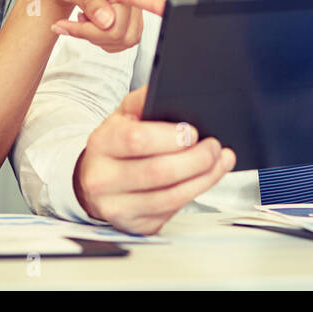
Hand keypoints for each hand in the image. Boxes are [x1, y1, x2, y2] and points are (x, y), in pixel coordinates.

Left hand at [35, 0, 163, 53]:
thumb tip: (107, 21)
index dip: (152, 2)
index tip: (166, 9)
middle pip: (120, 28)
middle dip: (90, 33)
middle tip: (67, 25)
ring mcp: (129, 4)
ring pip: (124, 37)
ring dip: (97, 38)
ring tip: (79, 22)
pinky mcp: (127, 15)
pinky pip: (123, 39)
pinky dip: (103, 40)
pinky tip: (90, 25)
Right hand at [74, 86, 235, 234]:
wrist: (92, 181)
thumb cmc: (115, 146)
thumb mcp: (121, 116)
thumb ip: (143, 100)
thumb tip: (168, 85)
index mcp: (102, 144)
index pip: (136, 140)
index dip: (170, 137)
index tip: (192, 132)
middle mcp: (103, 179)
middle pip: (158, 172)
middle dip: (196, 159)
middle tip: (215, 147)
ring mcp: (117, 207)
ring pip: (170, 197)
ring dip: (203, 179)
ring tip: (220, 162)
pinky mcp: (134, 226)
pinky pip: (171, 212)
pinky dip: (194, 194)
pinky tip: (205, 179)